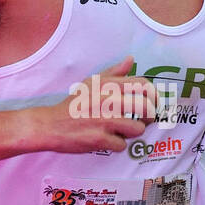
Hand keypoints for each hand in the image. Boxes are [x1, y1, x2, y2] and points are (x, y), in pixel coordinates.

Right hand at [40, 55, 158, 152]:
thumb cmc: (74, 104)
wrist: (51, 125)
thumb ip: (113, 73)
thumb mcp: (91, 83)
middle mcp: (108, 100)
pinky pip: (122, 144)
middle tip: (144, 120)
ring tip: (122, 131)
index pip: (142, 84)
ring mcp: (104, 120)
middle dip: (149, 116)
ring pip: (137, 128)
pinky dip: (116, 145)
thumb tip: (131, 60)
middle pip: (145, 107)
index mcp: (107, 85)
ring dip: (132, 132)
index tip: (153, 103)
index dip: (154, 95)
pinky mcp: (100, 138)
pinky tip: (107, 139)